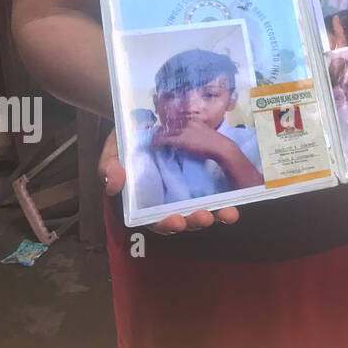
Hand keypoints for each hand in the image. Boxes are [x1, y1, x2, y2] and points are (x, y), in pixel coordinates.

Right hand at [98, 128, 238, 233]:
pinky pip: (215, 191)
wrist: (141, 123)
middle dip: (195, 220)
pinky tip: (237, 198)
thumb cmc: (124, 144)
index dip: (165, 224)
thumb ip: (110, 169)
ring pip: (202, 209)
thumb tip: (115, 184)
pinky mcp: (201, 177)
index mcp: (145, 202)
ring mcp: (186, 191)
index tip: (175, 221)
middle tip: (205, 217)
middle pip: (183, 219)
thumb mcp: (112, 154)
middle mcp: (168, 201)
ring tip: (228, 213)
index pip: (155, 220)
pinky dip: (226, 197)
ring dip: (216, 213)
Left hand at [153, 118, 229, 159]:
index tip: (162, 130)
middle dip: (159, 130)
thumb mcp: (204, 131)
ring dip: (156, 137)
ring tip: (153, 143)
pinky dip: (157, 143)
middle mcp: (186, 122)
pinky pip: (164, 140)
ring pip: (163, 131)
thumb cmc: (215, 141)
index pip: (175, 119)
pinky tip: (155, 147)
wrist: (220, 146)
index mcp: (193, 119)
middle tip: (155, 137)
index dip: (167, 125)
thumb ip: (195, 130)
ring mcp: (183, 130)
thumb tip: (188, 135)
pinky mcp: (180, 139)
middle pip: (167, 124)